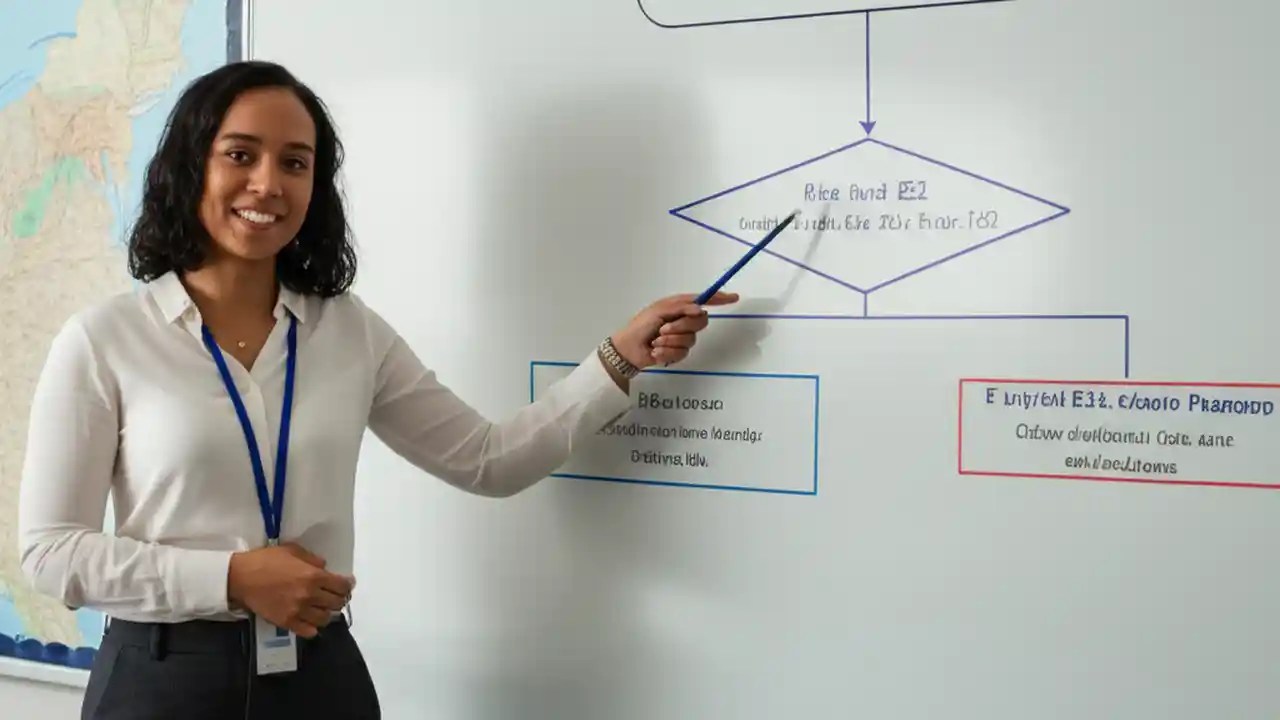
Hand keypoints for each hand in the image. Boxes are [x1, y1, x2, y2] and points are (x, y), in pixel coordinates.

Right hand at [227, 542, 354, 637]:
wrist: (241, 577)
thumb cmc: (266, 560)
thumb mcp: (292, 550)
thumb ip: (312, 559)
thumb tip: (324, 567)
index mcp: (313, 576)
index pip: (342, 586)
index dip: (348, 585)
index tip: (347, 584)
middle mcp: (310, 595)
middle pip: (337, 603)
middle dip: (340, 598)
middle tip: (336, 596)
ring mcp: (299, 611)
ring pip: (326, 619)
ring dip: (328, 613)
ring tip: (324, 608)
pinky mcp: (287, 622)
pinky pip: (309, 631)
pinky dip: (314, 627)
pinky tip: (311, 620)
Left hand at [611, 291, 738, 368]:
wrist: (627, 349)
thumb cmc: (640, 325)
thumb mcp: (659, 311)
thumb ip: (681, 308)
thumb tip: (701, 309)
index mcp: (679, 307)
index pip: (703, 301)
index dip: (719, 299)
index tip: (733, 298)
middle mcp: (683, 321)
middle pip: (701, 322)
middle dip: (682, 326)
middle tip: (664, 328)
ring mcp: (682, 338)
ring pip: (691, 339)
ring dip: (671, 341)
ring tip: (656, 341)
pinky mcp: (678, 353)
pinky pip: (682, 353)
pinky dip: (667, 352)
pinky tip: (656, 352)